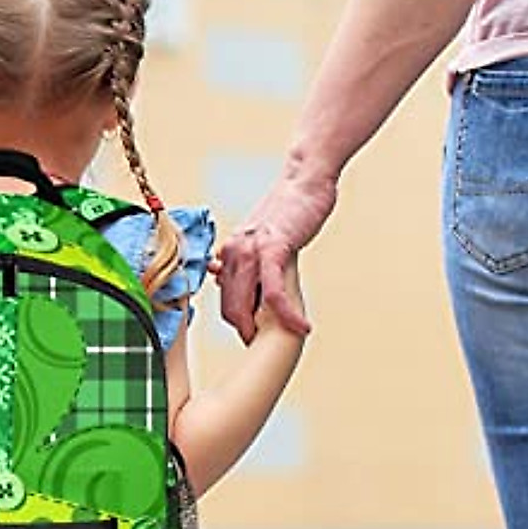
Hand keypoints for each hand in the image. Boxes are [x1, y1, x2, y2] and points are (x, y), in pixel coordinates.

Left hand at [213, 155, 338, 343]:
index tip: (253, 337)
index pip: (224, 300)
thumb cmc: (288, 211)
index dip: (238, 322)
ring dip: (263, 330)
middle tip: (265, 347)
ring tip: (282, 341)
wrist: (303, 181)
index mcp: (228, 254)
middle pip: (230, 308)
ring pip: (245, 305)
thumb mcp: (261, 239)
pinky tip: (299, 327)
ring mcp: (250, 252)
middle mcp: (232, 254)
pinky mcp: (272, 249)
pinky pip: (272, 292)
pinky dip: (286, 313)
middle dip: (247, 332)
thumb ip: (251, 262)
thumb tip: (246, 286)